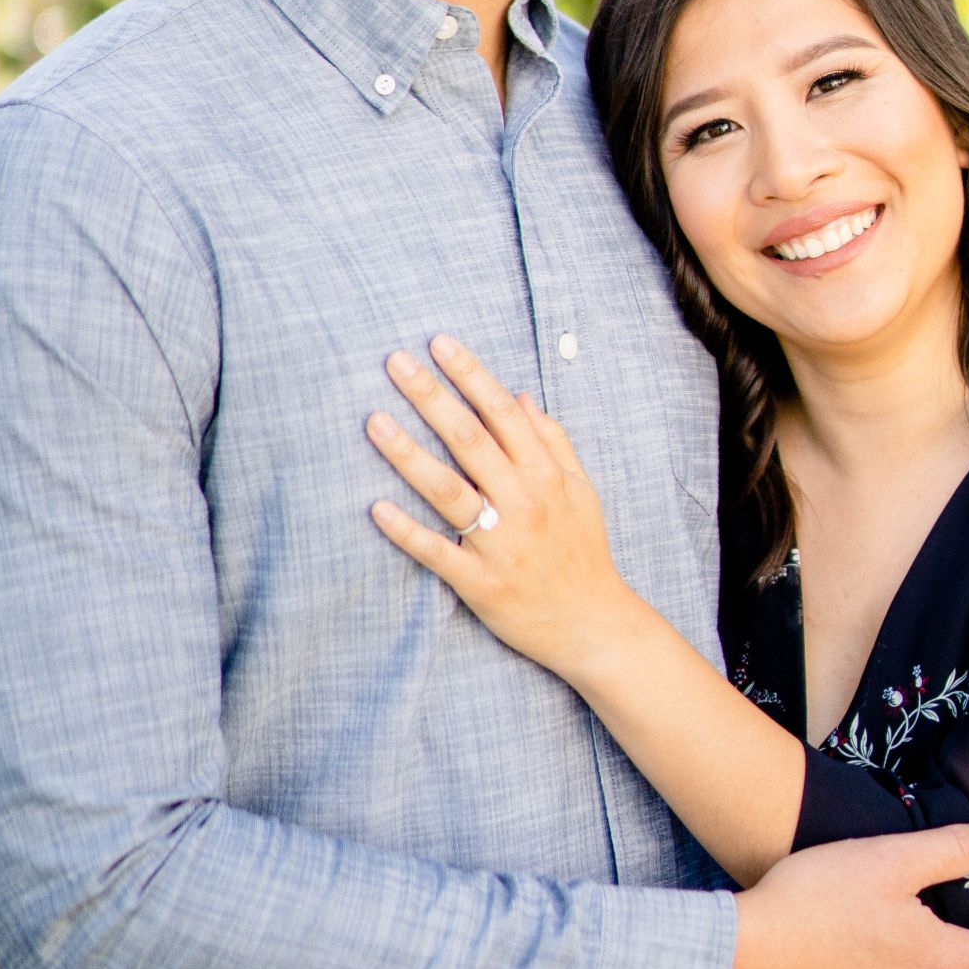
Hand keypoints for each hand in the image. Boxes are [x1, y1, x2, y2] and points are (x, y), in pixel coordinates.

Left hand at [368, 336, 623, 680]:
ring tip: (374, 421)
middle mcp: (523, 502)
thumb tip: (522, 397)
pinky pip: (439, 552)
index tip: (440, 343)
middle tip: (395, 361)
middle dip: (432, 397)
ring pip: (449, 491)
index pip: (503, 413)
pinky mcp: (481, 583)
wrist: (593, 624)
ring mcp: (501, 543)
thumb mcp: (583, 490)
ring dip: (409, 454)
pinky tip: (378, 508)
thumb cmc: (584, 552)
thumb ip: (554, 442)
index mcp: (546, 475)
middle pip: (470, 440)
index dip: (471, 375)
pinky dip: (408, 531)